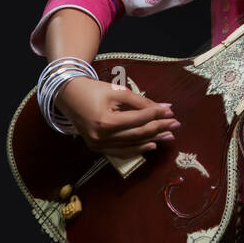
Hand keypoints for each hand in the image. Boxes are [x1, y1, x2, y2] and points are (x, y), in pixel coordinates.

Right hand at [56, 77, 179, 158]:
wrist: (68, 96)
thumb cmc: (93, 90)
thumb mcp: (118, 91)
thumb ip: (141, 102)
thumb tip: (163, 108)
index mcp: (106, 121)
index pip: (138, 119)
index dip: (156, 114)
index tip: (171, 110)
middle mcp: (101, 137)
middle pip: (137, 134)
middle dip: (158, 128)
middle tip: (175, 124)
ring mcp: (98, 145)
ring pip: (131, 145)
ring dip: (152, 140)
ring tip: (168, 136)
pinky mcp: (97, 148)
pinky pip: (121, 152)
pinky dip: (136, 149)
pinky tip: (151, 145)